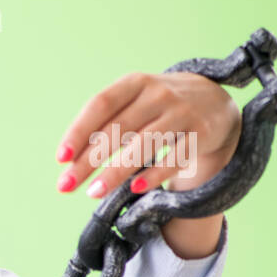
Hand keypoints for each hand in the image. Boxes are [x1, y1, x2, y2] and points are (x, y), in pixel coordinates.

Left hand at [54, 71, 240, 198]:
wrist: (216, 102)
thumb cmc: (159, 107)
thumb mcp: (134, 102)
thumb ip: (105, 123)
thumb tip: (69, 160)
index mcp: (134, 83)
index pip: (100, 105)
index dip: (78, 131)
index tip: (61, 158)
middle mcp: (158, 94)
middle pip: (117, 130)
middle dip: (87, 161)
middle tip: (65, 186)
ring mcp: (182, 112)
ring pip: (143, 145)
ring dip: (115, 172)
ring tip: (93, 193)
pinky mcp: (202, 133)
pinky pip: (174, 158)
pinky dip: (153, 175)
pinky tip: (134, 189)